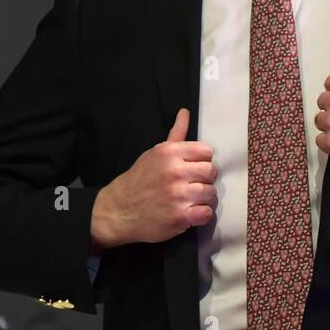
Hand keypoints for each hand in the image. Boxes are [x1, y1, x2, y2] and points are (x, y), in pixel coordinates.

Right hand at [90, 107, 217, 249]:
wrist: (118, 210)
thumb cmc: (140, 179)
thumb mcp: (155, 153)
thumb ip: (176, 133)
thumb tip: (185, 112)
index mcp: (169, 153)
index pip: (206, 151)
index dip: (201, 161)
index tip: (191, 168)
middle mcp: (174, 172)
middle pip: (211, 172)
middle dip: (203, 179)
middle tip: (190, 185)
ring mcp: (178, 196)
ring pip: (211, 193)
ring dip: (202, 198)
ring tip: (188, 199)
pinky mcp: (180, 217)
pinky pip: (207, 213)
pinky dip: (200, 215)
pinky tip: (189, 212)